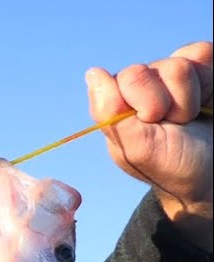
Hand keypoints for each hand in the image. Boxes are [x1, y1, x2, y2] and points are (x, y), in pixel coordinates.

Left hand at [86, 41, 212, 222]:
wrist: (209, 172)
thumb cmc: (172, 165)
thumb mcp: (138, 149)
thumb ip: (110, 112)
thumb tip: (94, 72)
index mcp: (117, 100)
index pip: (132, 77)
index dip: (150, 104)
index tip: (153, 124)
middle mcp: (140, 82)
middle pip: (161, 68)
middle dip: (174, 102)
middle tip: (172, 124)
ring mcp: (168, 73)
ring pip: (184, 64)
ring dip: (191, 99)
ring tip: (187, 118)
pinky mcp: (198, 67)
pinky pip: (203, 53)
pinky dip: (209, 82)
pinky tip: (204, 102)